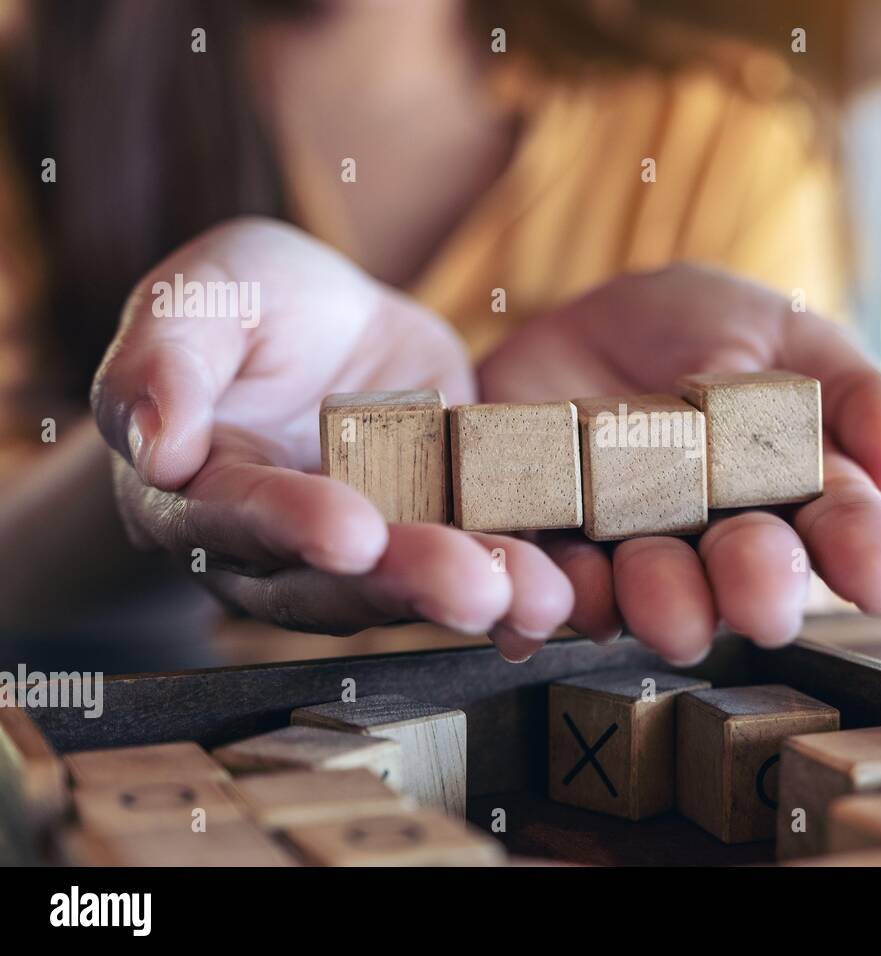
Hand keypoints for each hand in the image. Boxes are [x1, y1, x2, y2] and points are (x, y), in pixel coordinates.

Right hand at [92, 217, 572, 656]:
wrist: (329, 324)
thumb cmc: (250, 307)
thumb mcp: (204, 294)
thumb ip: (168, 356)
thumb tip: (154, 441)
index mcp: (205, 491)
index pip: (241, 516)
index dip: (293, 525)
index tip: (350, 530)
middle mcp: (282, 547)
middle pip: (338, 579)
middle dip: (410, 581)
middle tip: (473, 586)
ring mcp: (366, 550)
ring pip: (413, 589)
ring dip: (480, 597)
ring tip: (542, 598)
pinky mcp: (434, 535)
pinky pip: (474, 569)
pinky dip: (519, 587)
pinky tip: (565, 598)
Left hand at [478, 263, 880, 664]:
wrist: (580, 314)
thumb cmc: (701, 331)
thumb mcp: (781, 331)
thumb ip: (850, 388)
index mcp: (792, 494)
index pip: (839, 528)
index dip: (861, 552)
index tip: (878, 580)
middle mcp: (720, 541)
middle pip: (747, 575)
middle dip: (758, 584)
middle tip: (762, 593)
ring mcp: (636, 549)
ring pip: (656, 593)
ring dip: (665, 602)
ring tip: (666, 602)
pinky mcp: (555, 546)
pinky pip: (556, 581)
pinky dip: (557, 592)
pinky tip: (560, 593)